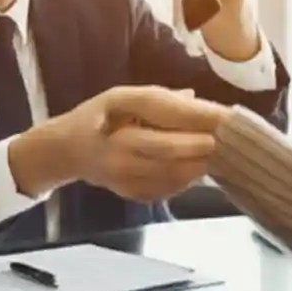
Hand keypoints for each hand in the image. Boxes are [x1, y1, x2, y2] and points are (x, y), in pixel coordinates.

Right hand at [10, 87, 226, 201]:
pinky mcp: (128, 192)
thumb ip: (160, 99)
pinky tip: (198, 170)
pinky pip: (163, 189)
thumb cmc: (102, 118)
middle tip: (224, 141)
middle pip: (163, 147)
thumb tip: (197, 99)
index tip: (224, 115)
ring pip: (167, 172)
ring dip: (197, 166)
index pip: (159, 109)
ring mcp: (120, 173)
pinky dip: (185, 180)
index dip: (194, 114)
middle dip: (197, 146)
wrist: (67, 151)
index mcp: (114, 108)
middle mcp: (114, 143)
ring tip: (220, 157)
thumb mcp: (124, 98)